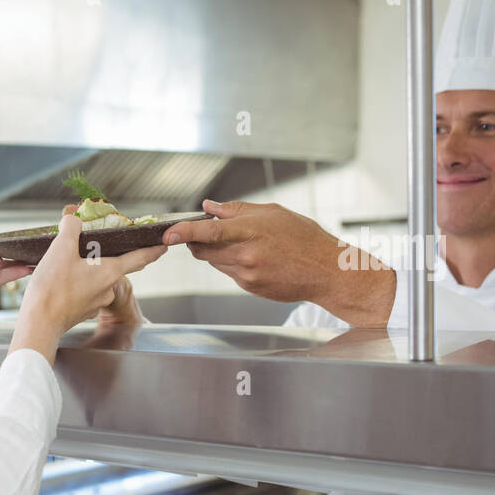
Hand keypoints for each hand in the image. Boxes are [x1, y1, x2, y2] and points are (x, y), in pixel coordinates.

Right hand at [10, 210, 165, 362]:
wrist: (39, 322)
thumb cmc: (53, 288)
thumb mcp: (61, 248)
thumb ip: (71, 228)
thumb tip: (73, 218)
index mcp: (110, 272)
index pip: (140, 257)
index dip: (153, 249)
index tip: (163, 245)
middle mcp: (108, 289)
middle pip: (114, 266)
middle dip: (108, 255)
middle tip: (98, 246)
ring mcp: (96, 302)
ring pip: (96, 279)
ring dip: (86, 270)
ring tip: (66, 262)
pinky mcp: (82, 311)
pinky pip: (84, 291)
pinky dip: (76, 283)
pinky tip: (60, 279)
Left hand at [163, 199, 395, 326]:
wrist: (326, 271)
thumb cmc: (304, 237)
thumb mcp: (274, 213)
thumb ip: (238, 210)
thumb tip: (210, 207)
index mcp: (253, 231)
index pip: (210, 232)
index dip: (185, 233)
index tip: (168, 234)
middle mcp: (247, 254)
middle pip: (203, 250)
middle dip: (195, 242)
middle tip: (197, 233)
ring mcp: (247, 274)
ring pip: (214, 262)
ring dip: (215, 252)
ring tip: (240, 243)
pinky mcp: (249, 287)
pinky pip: (229, 273)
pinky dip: (231, 263)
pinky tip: (253, 258)